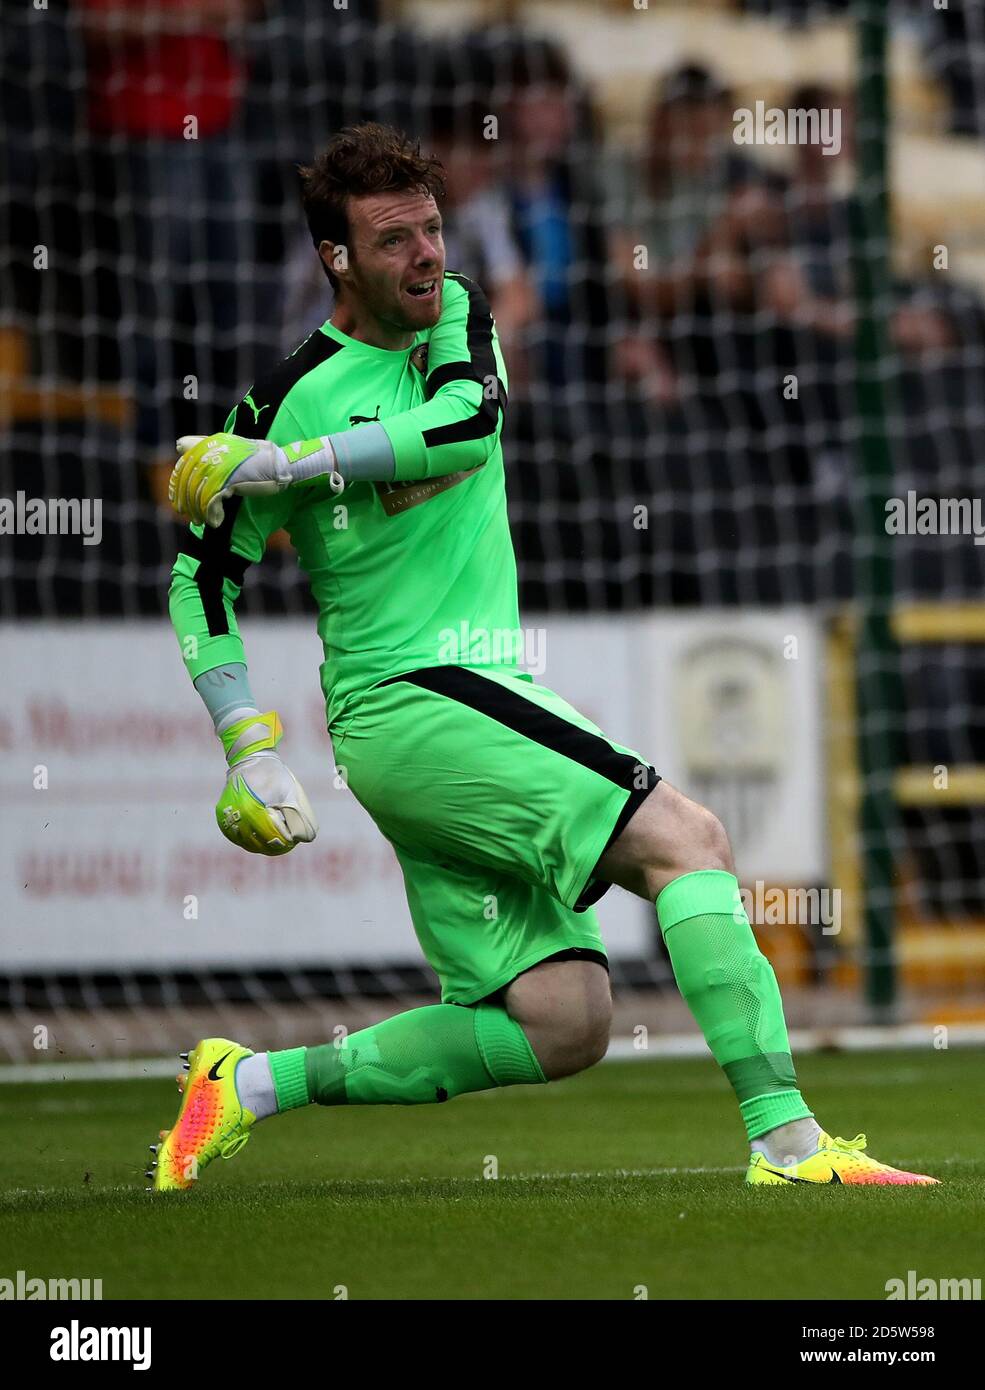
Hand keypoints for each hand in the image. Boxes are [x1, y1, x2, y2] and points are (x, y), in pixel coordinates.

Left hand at [169, 433, 291, 527]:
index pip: (185, 463)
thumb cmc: (257, 458)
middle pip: (189, 479)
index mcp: (212, 443)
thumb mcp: (230, 449)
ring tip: (199, 520)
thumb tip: (178, 444)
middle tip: (185, 512)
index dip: (178, 483)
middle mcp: (215, 452)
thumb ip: (204, 446)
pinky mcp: (232, 480)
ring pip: (199, 491)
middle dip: (185, 499)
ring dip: (197, 509)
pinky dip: (212, 513)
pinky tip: (215, 521)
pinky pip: (213, 500)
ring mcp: (223, 466)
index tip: (177, 498)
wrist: (281, 465)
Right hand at [216, 751, 318, 854]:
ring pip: (245, 842)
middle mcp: (236, 814)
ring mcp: (226, 815)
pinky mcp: (222, 814)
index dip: (284, 841)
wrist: (250, 758)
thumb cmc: (274, 775)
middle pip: (258, 842)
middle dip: (274, 846)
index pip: (271, 835)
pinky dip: (247, 840)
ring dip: (261, 846)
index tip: (294, 841)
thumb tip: (306, 838)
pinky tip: (259, 840)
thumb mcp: (291, 794)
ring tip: (274, 845)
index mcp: (253, 809)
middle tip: (286, 845)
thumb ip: (298, 816)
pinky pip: (235, 835)